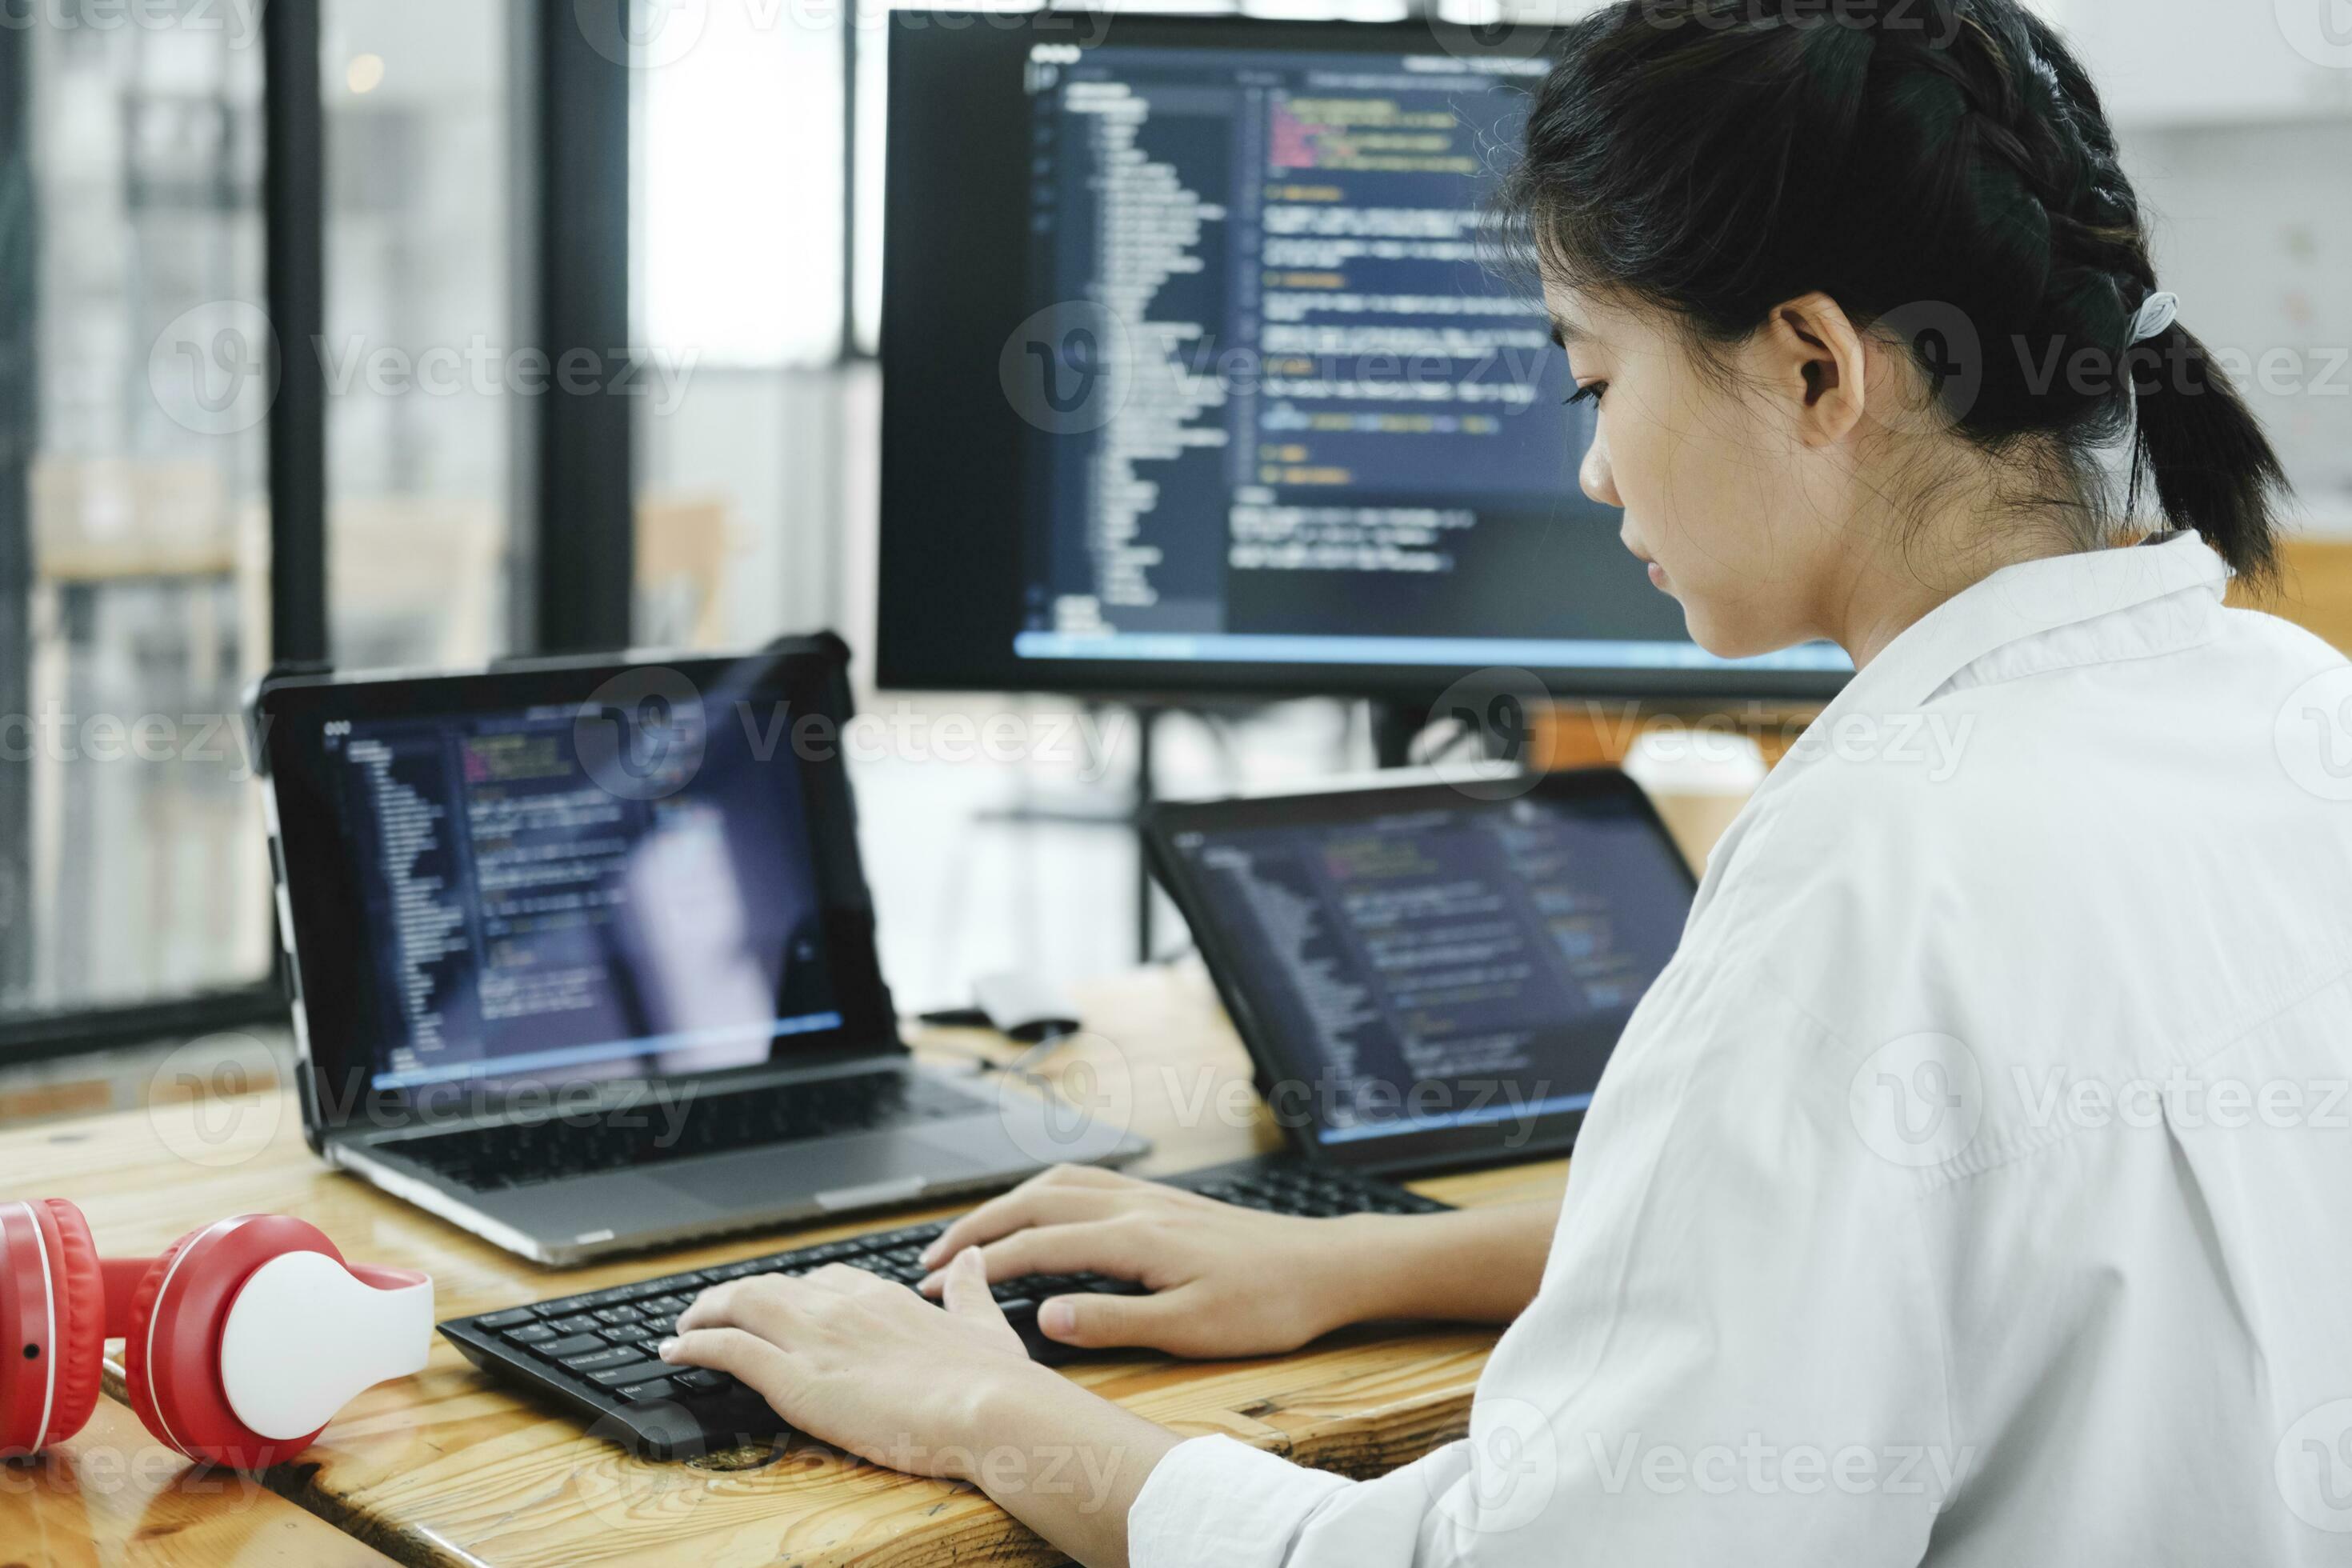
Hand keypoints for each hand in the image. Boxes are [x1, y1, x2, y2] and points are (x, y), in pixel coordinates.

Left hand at [660, 1248, 1051, 1478]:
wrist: (990, 1406)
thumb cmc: (996, 1379)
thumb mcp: (985, 1322)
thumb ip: (970, 1289)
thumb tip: (967, 1259)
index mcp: (884, 1296)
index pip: (824, 1279)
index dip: (794, 1291)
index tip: (778, 1303)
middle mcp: (843, 1307)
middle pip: (771, 1286)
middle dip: (734, 1296)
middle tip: (711, 1313)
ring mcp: (817, 1340)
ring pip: (741, 1305)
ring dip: (705, 1312)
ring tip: (684, 1328)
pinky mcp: (797, 1378)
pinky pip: (729, 1349)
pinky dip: (695, 1345)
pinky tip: (676, 1351)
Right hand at [914, 1164, 1377, 1357]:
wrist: (1326, 1267)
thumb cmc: (1267, 1305)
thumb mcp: (1189, 1330)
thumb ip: (1113, 1322)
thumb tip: (1043, 1318)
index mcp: (1136, 1236)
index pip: (1037, 1244)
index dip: (982, 1266)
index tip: (938, 1289)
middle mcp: (1136, 1204)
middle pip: (1034, 1199)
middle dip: (976, 1226)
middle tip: (929, 1258)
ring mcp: (1151, 1196)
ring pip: (1059, 1181)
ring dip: (1006, 1203)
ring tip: (971, 1235)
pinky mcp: (1165, 1200)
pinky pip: (1088, 1178)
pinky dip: (1046, 1189)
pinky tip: (1042, 1207)